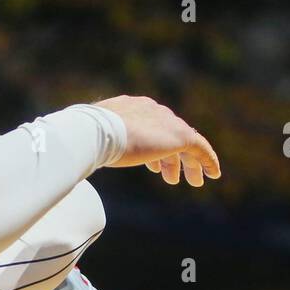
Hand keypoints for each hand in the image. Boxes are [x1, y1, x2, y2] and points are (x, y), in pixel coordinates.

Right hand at [95, 94, 220, 186]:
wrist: (96, 132)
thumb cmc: (85, 137)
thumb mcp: (91, 139)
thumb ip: (95, 142)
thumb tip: (76, 153)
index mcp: (132, 107)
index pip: (150, 126)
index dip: (152, 149)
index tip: (154, 167)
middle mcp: (152, 110)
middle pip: (169, 134)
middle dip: (171, 157)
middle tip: (172, 177)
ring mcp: (167, 121)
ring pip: (185, 142)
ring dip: (189, 163)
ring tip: (193, 182)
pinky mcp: (179, 136)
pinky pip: (200, 147)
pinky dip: (208, 160)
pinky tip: (213, 173)